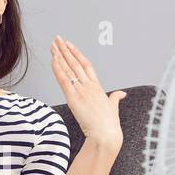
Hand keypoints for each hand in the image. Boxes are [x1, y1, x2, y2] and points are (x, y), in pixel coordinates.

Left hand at [50, 36, 124, 151]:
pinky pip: (64, 80)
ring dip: (59, 56)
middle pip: (75, 63)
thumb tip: (121, 93)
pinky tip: (53, 60)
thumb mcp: (113, 107)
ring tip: (53, 45)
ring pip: (68, 69)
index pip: (86, 65)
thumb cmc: (109, 125)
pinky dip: (58, 69)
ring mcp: (81, 91)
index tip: (69, 45)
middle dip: (65, 50)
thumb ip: (116, 98)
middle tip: (57, 39)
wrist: (106, 135)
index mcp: (98, 87)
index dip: (77, 53)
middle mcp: (89, 86)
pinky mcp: (74, 99)